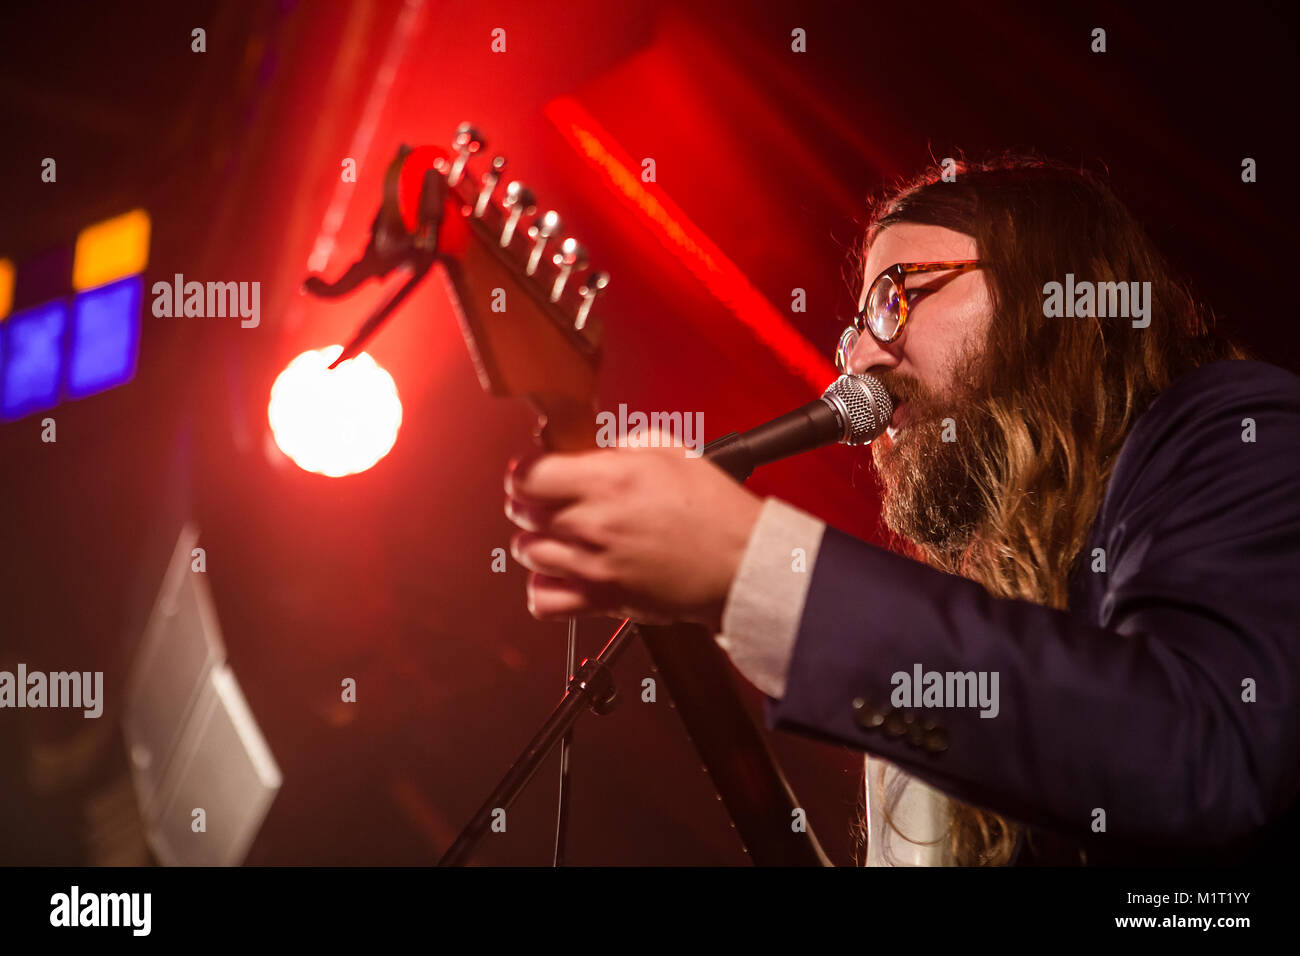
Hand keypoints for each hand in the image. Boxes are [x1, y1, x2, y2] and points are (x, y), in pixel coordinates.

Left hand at [504, 446, 762, 629]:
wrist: (740, 563)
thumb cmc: (715, 510)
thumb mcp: (672, 452)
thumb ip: (622, 444)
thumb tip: (593, 447)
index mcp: (609, 479)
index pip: (527, 475)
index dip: (525, 471)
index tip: (534, 472)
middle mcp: (593, 522)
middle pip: (521, 512)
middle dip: (530, 502)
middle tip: (550, 500)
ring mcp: (593, 565)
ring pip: (527, 552)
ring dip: (537, 541)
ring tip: (561, 536)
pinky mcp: (601, 599)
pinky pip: (542, 600)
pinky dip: (543, 587)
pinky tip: (561, 574)